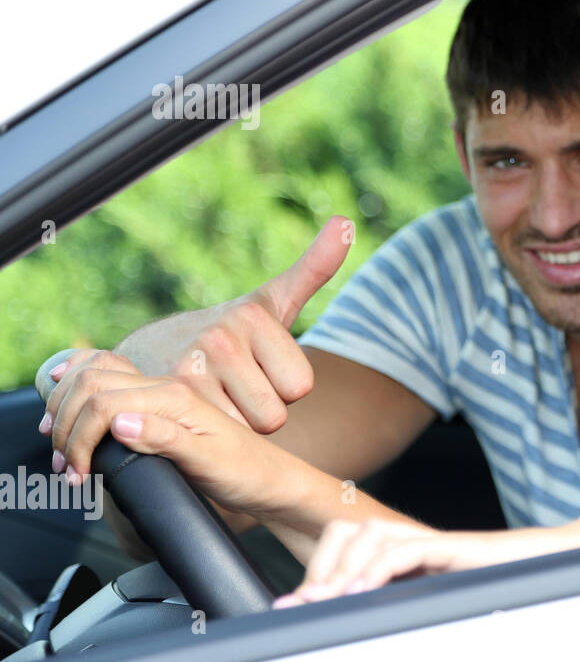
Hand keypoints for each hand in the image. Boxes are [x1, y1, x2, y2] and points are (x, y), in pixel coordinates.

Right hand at [39, 351, 277, 514]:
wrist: (269, 478)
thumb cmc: (245, 472)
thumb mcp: (208, 461)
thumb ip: (165, 439)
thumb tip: (119, 423)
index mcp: (174, 397)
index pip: (102, 402)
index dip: (77, 438)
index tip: (76, 474)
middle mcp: (164, 389)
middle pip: (90, 381)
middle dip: (62, 422)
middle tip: (63, 466)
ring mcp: (159, 395)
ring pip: (94, 378)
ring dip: (64, 410)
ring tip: (61, 452)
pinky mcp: (156, 407)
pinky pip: (109, 383)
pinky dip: (78, 393)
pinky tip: (65, 404)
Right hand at [104, 215, 352, 432]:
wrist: (151, 351)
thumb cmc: (231, 332)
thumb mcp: (273, 300)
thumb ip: (314, 267)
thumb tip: (345, 221)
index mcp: (253, 316)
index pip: (301, 386)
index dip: (284, 385)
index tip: (261, 366)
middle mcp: (219, 339)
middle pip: (275, 414)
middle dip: (261, 407)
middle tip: (235, 384)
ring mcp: (186, 371)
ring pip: (246, 430)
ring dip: (235, 422)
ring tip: (215, 395)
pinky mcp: (163, 404)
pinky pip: (215, 440)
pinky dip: (208, 434)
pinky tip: (194, 411)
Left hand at [272, 519, 556, 606]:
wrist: (555, 564)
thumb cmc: (504, 585)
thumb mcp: (442, 597)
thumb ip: (407, 600)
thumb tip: (367, 613)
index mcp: (408, 554)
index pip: (351, 542)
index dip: (320, 569)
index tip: (297, 605)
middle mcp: (416, 541)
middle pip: (352, 532)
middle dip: (320, 568)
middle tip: (298, 605)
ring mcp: (435, 541)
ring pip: (373, 535)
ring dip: (344, 568)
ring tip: (324, 600)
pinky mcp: (455, 548)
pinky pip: (408, 550)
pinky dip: (379, 570)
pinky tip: (363, 591)